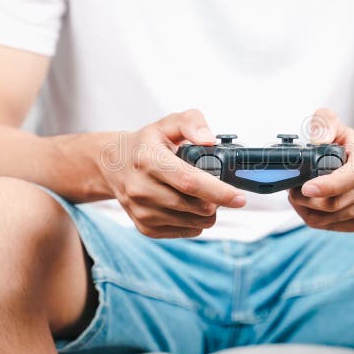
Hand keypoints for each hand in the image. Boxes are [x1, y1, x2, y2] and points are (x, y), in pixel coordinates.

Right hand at [97, 109, 245, 237]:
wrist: (113, 166)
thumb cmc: (147, 144)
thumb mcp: (168, 124)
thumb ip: (191, 123)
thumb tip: (209, 140)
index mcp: (148, 159)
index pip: (190, 181)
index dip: (219, 192)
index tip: (240, 198)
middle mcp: (141, 188)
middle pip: (195, 206)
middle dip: (217, 201)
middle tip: (217, 188)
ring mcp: (142, 211)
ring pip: (194, 222)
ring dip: (208, 212)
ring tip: (202, 196)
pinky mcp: (145, 227)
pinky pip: (186, 231)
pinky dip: (195, 221)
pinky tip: (188, 205)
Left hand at [289, 108, 353, 231]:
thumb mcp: (340, 127)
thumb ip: (324, 125)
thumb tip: (315, 141)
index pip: (353, 176)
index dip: (328, 185)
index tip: (306, 187)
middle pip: (333, 203)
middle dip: (304, 199)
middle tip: (290, 188)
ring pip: (328, 218)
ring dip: (304, 209)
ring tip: (297, 194)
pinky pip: (329, 226)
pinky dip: (312, 218)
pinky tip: (308, 205)